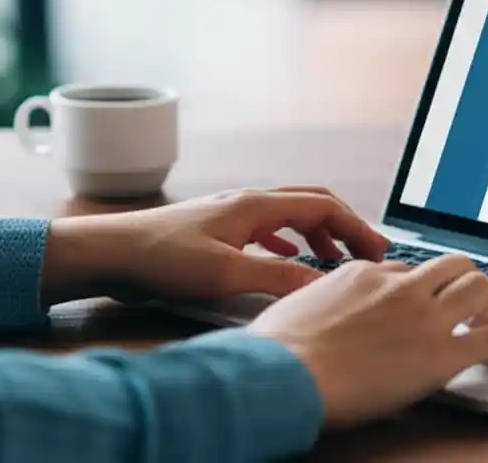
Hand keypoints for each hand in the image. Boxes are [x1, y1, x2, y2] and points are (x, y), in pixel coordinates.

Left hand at [41, 186, 389, 304]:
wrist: (108, 252)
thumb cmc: (161, 260)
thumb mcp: (225, 275)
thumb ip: (278, 280)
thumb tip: (324, 287)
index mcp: (256, 205)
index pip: (324, 205)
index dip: (357, 227)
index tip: (379, 252)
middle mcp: (247, 200)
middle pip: (310, 203)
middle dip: (344, 225)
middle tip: (367, 253)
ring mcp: (230, 211)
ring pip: (288, 214)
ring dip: (317, 233)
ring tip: (333, 260)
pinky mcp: (214, 227)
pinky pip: (265, 227)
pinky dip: (287, 240)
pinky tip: (285, 258)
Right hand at [249, 254, 487, 426]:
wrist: (285, 374)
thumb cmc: (277, 350)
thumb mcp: (295, 305)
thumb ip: (319, 301)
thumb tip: (316, 312)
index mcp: (362, 274)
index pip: (402, 270)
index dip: (411, 289)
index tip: (413, 304)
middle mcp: (398, 287)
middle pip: (451, 265)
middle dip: (462, 280)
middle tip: (464, 302)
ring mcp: (422, 317)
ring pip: (478, 287)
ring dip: (486, 303)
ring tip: (484, 320)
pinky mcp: (439, 354)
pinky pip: (486, 340)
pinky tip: (486, 354)